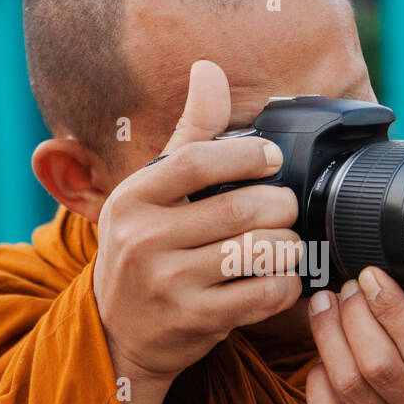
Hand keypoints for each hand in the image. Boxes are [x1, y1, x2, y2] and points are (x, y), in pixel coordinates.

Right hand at [92, 60, 303, 388]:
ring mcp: (168, 285)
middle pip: (240, 210)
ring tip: (285, 243)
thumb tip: (209, 69)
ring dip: (287, 245)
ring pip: (258, 252)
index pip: (195, 162)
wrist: (116, 335)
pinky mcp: (195, 321)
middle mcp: (144, 241)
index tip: (272, 158)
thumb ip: (188, 136)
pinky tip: (279, 277)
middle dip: (280, 207)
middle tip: (285, 208)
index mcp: (132, 199)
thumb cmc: (144, 252)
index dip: (245, 155)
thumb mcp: (152, 193)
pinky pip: (263, 294)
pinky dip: (285, 283)